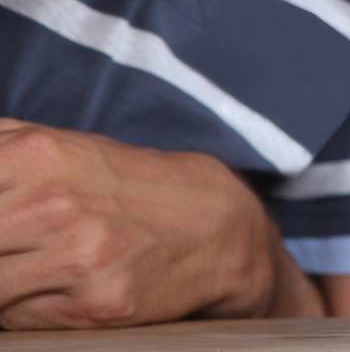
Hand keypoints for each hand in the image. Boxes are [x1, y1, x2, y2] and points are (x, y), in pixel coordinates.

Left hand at [0, 119, 277, 328]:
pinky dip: (12, 312)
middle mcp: (51, 203)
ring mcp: (74, 257)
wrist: (211, 224)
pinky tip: (37, 293)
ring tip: (17, 266)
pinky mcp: (92, 306)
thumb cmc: (119, 184)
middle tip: (6, 249)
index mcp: (33, 154)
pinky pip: (14, 322)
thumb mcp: (53, 146)